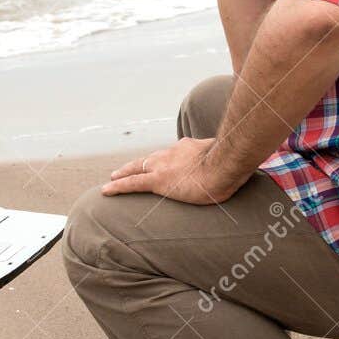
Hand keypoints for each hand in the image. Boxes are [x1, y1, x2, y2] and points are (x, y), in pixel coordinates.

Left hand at [100, 137, 239, 204]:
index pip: (169, 155)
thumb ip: (221, 162)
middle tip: (125, 169)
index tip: (158, 164)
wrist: (224, 166)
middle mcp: (171, 154)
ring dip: (123, 174)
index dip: (161, 160)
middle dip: (137, 164)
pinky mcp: (158, 180)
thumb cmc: (230, 165)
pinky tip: (106, 190)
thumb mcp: (225, 161)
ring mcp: (163, 166)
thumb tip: (232, 167)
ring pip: (136, 169)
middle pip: (149, 159)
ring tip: (113, 179)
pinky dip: (117, 186)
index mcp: (186, 148)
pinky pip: (132, 183)